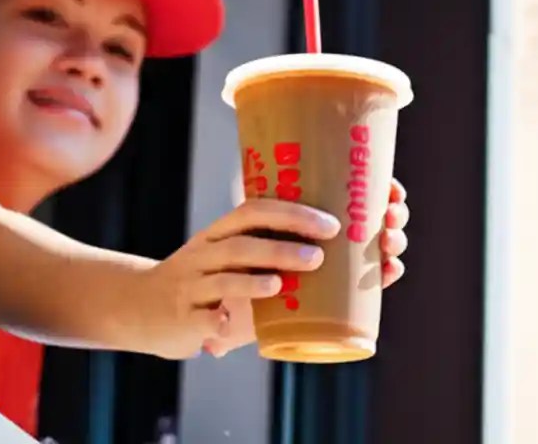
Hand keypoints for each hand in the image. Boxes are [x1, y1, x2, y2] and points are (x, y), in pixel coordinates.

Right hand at [203, 179, 410, 357]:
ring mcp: (193, 283)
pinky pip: (199, 317)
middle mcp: (209, 250)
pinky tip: (228, 327)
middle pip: (244, 242)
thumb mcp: (249, 262)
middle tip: (320, 255)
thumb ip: (304, 260)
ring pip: (223, 276)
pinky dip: (214, 321)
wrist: (149, 307)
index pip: (259, 210)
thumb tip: (387, 267)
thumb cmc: (221, 283)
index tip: (335, 224)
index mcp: (228, 231)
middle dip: (283, 245)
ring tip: (283, 285)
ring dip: (255, 281)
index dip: (296, 214)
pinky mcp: (183, 316)